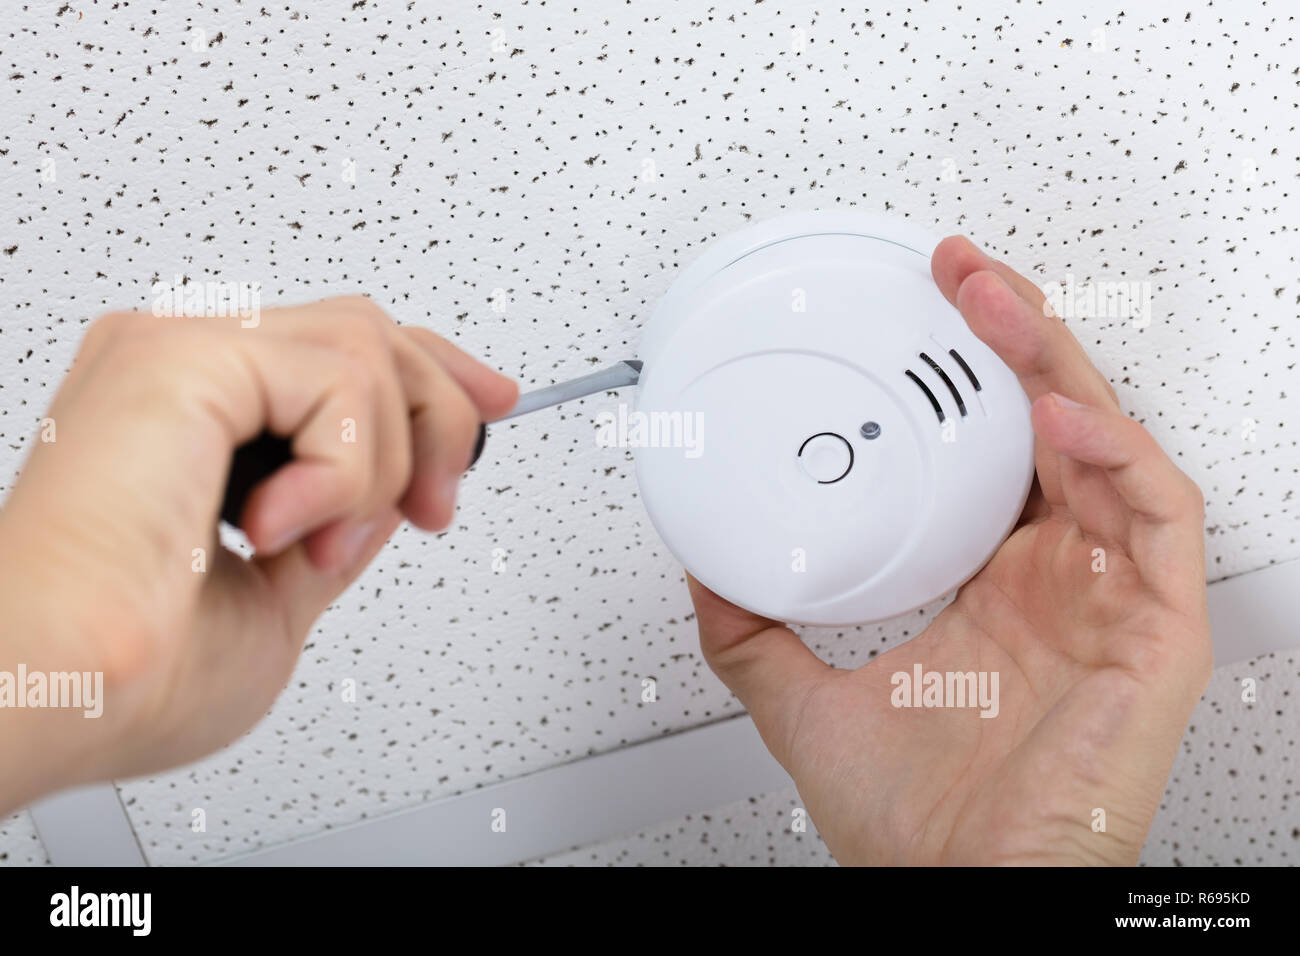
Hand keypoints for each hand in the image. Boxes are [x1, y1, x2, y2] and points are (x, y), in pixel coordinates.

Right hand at [0, 298, 516, 812]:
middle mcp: (181, 369)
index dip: (428, 367)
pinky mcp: (185, 353)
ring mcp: (179, 351)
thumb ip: (337, 529)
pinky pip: (338, 378)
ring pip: (366, 348)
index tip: (491, 403)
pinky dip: (345, 468)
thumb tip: (387, 496)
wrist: (62, 688)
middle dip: (436, 418)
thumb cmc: (134, 670)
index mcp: (191, 416)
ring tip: (322, 543)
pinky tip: (283, 525)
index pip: (337, 349)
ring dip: (381, 466)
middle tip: (433, 507)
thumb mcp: (281, 598)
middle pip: (368, 332)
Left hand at [687, 238, 1211, 864]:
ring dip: (1054, 365)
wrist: (959, 897)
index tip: (915, 317)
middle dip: (1010, 336)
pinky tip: (1055, 416)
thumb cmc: (917, 825)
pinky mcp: (1158, 631)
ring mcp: (1107, 596)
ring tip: (990, 307)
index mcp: (990, 584)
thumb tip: (703, 573)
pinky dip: (1115, 457)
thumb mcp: (807, 704)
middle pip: (1051, 423)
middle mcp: (1054, 577)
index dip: (966, 378)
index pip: (992, 451)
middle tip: (956, 274)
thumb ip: (751, 636)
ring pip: (1107, 445)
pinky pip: (1157, 518)